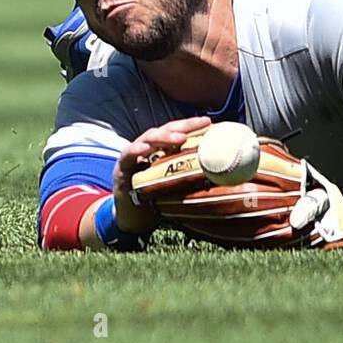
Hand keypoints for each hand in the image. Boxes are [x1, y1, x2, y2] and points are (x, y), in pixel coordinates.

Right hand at [113, 116, 211, 234]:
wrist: (133, 220)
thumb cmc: (157, 201)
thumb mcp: (178, 187)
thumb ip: (192, 179)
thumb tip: (222, 180)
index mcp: (162, 150)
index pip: (178, 132)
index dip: (192, 125)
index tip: (209, 122)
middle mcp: (148, 148)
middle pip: (165, 130)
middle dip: (183, 126)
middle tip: (200, 124)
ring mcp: (133, 156)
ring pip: (148, 138)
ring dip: (164, 136)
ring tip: (179, 138)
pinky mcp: (121, 168)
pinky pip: (128, 155)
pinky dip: (135, 150)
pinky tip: (145, 149)